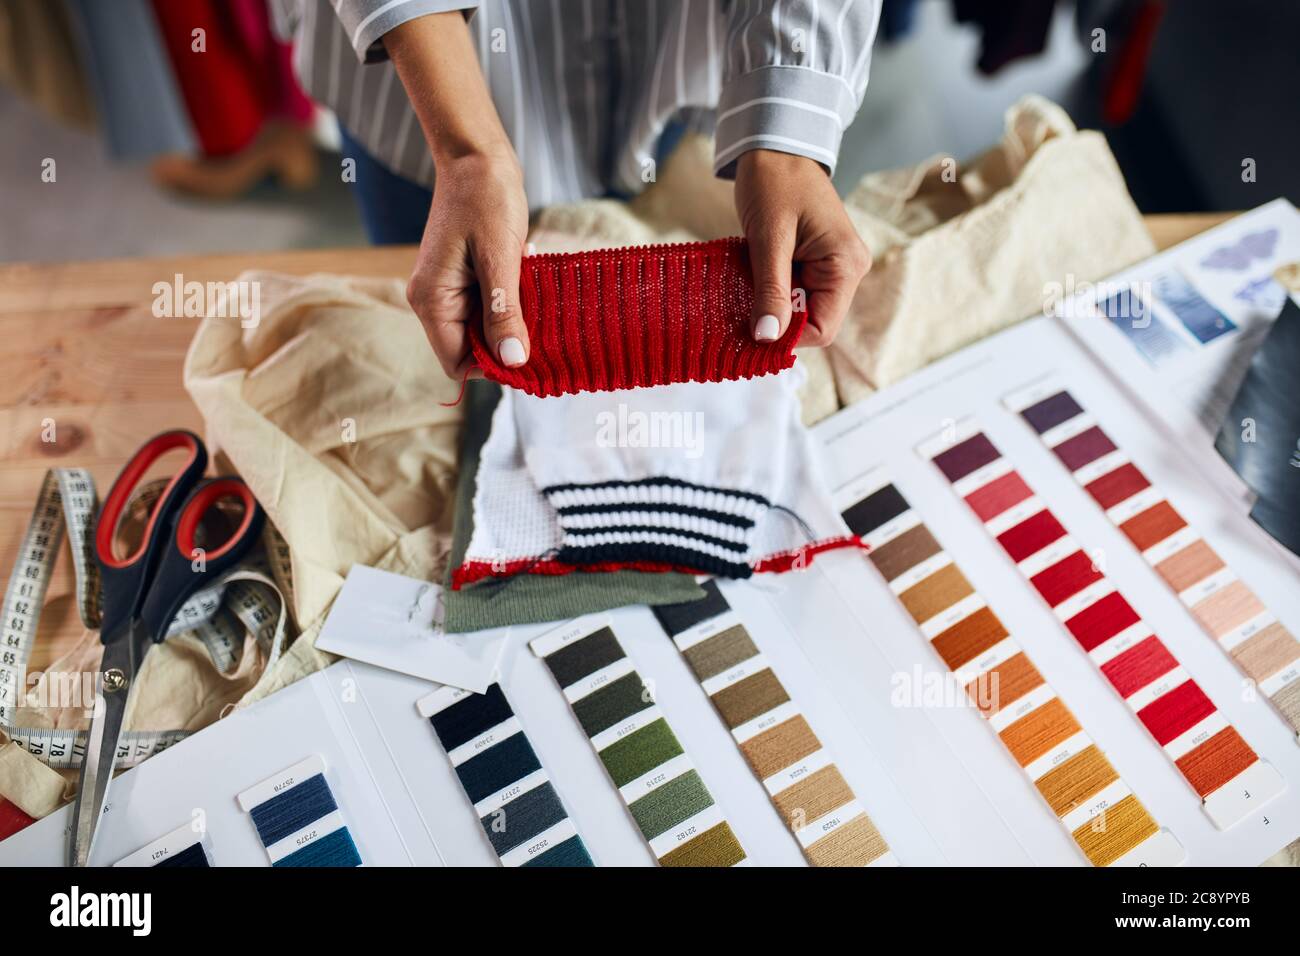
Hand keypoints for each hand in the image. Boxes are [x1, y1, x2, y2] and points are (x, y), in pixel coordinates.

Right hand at [385, 12, 529, 378]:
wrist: (478, 156)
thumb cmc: (486, 200)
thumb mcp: (501, 260)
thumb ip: (504, 313)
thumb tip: (513, 361)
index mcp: (432, 300)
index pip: (458, 362)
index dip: (493, 367)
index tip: (531, 354)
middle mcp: (434, 300)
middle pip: (472, 349)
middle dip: (507, 341)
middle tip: (543, 321)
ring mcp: (448, 289)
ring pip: (484, 329)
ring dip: (513, 319)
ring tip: (535, 292)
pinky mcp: (464, 278)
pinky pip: (489, 306)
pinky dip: (512, 300)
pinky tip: (527, 275)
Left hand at [734, 150, 870, 346]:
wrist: (774, 145)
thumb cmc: (775, 180)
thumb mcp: (770, 238)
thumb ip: (771, 290)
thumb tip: (767, 337)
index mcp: (846, 265)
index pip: (822, 329)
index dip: (786, 336)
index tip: (749, 330)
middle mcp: (845, 270)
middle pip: (810, 321)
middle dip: (774, 319)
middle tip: (738, 306)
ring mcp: (829, 266)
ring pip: (796, 308)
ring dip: (766, 303)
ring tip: (741, 285)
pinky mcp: (811, 261)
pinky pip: (789, 290)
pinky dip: (766, 290)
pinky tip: (747, 277)